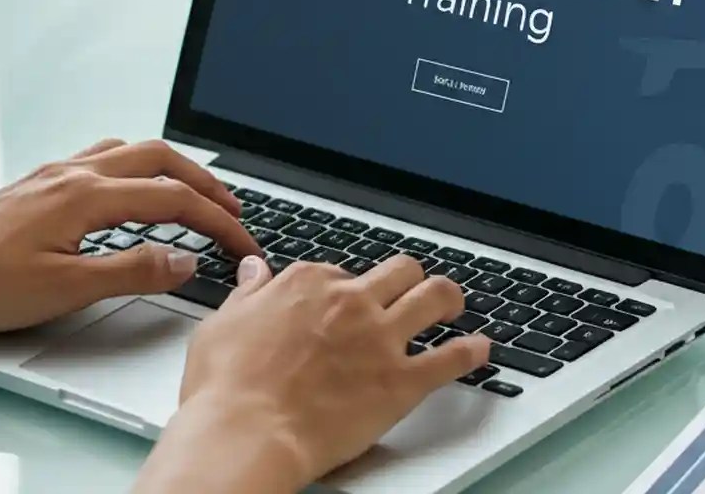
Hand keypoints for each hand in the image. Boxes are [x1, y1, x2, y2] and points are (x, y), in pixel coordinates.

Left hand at [0, 139, 257, 332]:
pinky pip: (100, 157)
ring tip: (192, 193)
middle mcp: (73, 174)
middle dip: (205, 182)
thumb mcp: (68, 288)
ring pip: (130, 150)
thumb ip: (134, 270)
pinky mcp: (37, 184)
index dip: (218, 221)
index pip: (174, 200)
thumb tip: (184, 259)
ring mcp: (53, 174)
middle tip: (231, 210)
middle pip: (160, 159)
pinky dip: (134, 167)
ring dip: (171, 168)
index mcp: (87, 196)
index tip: (241, 241)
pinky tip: (131, 190)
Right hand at [134, 255, 490, 493]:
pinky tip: (481, 349)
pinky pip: (452, 358)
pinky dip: (472, 352)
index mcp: (308, 284)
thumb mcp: (223, 324)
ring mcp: (380, 338)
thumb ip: (248, 294)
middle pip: (398, 271)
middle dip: (408, 278)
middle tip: (411, 290)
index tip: (347, 302)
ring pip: (434, 297)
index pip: (342, 270)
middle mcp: (350, 301)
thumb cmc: (226, 389)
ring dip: (448, 298)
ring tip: (453, 304)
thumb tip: (255, 271)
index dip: (347, 287)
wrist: (246, 433)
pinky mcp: (402, 381)